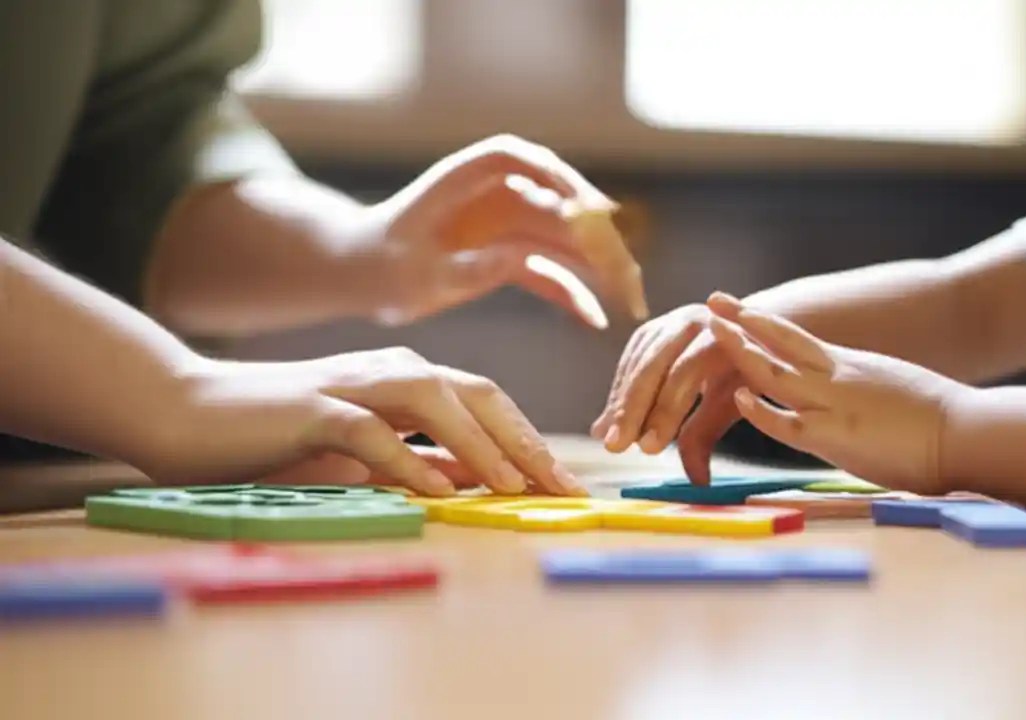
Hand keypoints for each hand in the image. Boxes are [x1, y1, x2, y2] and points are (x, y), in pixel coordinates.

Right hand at [139, 348, 584, 497]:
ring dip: (480, 444)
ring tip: (516, 485)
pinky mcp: (312, 407)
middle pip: (478, 394)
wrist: (186, 409)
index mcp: (406, 378)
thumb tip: (475, 481)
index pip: (486, 402)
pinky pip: (372, 431)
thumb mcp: (361, 448)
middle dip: (526, 441)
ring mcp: (352, 383)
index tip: (566, 485)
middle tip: (564, 487)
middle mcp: (390, 370)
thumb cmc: (278, 433)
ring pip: (435, 401)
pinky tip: (439, 490)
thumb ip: (416, 457)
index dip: (529, 439)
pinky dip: (409, 459)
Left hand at [364, 134, 647, 326]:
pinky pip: (552, 273)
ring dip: (601, 268)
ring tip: (630, 300)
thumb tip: (520, 258)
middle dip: (598, 237)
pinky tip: (597, 321)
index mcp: (469, 175)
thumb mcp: (415, 274)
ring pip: (569, 241)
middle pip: (561, 205)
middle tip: (626, 272)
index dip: (558, 177)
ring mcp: (511, 224)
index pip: (522, 159)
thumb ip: (465, 266)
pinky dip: (575, 294)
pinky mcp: (513, 255)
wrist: (362, 279)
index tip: (587, 207)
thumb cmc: (378, 266)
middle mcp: (499, 192)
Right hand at [590, 303, 746, 483]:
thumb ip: (708, 434)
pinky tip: (610, 419)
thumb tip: (698, 481)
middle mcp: (692, 322)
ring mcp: (668, 323)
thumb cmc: (744, 371)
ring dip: (619, 402)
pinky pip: (629, 362)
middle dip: (632, 408)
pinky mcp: (650, 331)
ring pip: (637, 362)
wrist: (748, 329)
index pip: (686, 373)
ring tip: (608, 438)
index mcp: (722, 336)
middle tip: (617, 446)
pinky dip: (618, 392)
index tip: (650, 448)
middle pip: (654, 365)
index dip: (666, 412)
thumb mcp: (733, 401)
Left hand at [705, 293, 971, 493]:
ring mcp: (835, 405)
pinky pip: (790, 423)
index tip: (737, 307)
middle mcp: (838, 378)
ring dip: (741, 354)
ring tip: (712, 332)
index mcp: (850, 367)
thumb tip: (856, 396)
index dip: (764, 322)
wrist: (969, 432)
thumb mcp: (892, 391)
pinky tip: (738, 401)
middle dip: (742, 323)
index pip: (797, 339)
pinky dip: (762, 413)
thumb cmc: (942, 422)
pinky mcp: (839, 437)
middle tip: (712, 301)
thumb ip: (864, 390)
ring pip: (776, 374)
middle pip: (780, 343)